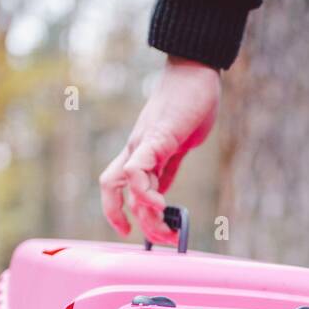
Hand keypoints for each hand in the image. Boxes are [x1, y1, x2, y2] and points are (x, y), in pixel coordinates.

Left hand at [99, 56, 220, 241]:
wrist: (194, 70)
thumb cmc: (190, 102)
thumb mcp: (179, 143)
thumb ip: (169, 166)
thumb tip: (164, 191)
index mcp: (141, 152)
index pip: (116, 184)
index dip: (117, 210)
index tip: (131, 230)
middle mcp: (136, 149)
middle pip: (114, 188)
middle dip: (128, 218)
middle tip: (157, 238)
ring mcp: (144, 143)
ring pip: (127, 184)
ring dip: (144, 212)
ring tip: (165, 227)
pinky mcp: (157, 137)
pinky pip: (140, 169)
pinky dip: (145, 191)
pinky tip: (162, 204)